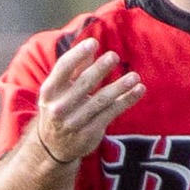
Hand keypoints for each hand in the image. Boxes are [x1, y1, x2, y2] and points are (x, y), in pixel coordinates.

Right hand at [34, 38, 145, 164]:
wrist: (52, 147)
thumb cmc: (59, 109)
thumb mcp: (59, 91)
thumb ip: (74, 71)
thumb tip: (91, 49)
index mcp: (50, 91)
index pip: (63, 68)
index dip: (78, 54)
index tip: (93, 43)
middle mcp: (59, 107)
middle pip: (83, 83)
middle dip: (100, 69)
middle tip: (114, 56)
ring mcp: (74, 121)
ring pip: (101, 100)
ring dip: (120, 86)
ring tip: (134, 76)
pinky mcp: (89, 132)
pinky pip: (112, 113)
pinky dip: (127, 100)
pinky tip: (139, 90)